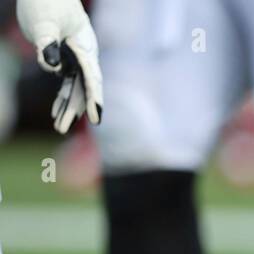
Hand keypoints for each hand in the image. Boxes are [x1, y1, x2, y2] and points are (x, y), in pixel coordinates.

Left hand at [17, 0, 102, 132]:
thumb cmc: (46, 2)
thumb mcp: (44, 22)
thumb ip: (48, 43)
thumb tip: (52, 66)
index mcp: (85, 47)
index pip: (92, 78)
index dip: (94, 99)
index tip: (95, 118)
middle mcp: (84, 56)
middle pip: (83, 88)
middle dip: (74, 110)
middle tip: (61, 128)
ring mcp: (75, 59)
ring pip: (74, 88)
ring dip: (66, 108)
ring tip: (58, 127)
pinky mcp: (64, 59)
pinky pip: (66, 83)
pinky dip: (61, 97)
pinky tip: (54, 111)